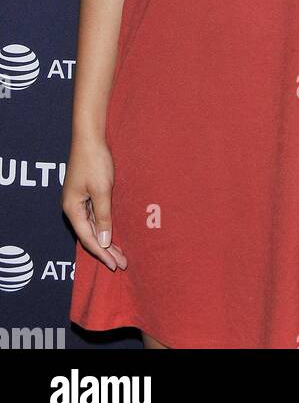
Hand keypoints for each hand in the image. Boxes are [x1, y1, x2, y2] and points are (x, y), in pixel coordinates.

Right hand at [61, 135, 127, 270]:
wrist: (90, 138)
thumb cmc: (95, 162)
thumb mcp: (102, 191)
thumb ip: (103, 216)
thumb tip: (104, 241)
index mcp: (72, 209)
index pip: (88, 238)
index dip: (102, 253)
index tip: (116, 264)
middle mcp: (72, 208)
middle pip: (90, 235)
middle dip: (106, 251)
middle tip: (122, 264)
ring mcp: (78, 201)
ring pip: (93, 227)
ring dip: (106, 240)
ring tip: (120, 254)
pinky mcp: (85, 194)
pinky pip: (94, 217)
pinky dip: (104, 227)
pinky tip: (112, 234)